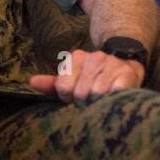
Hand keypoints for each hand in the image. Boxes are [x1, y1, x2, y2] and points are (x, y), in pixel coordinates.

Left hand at [28, 49, 144, 102]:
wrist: (126, 64)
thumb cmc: (94, 77)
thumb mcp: (72, 78)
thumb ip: (52, 83)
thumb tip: (31, 82)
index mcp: (76, 58)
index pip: (63, 87)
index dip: (68, 98)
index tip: (75, 97)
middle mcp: (94, 58)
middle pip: (80, 93)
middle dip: (84, 102)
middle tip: (91, 99)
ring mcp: (112, 64)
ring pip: (97, 94)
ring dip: (99, 102)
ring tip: (103, 98)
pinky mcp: (127, 73)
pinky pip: (115, 93)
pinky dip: (113, 99)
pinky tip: (114, 96)